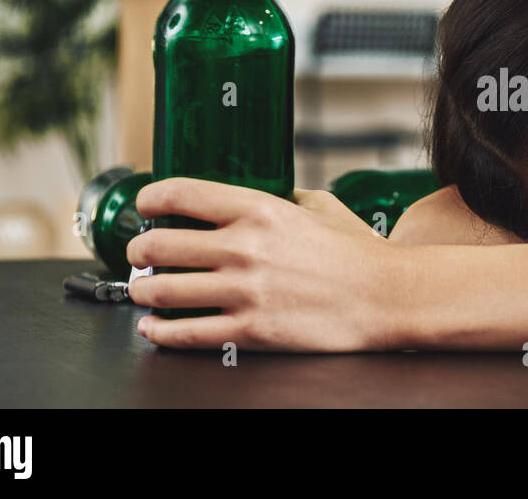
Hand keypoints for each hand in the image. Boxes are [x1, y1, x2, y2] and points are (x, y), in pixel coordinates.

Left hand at [126, 178, 411, 351]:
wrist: (387, 297)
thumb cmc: (359, 253)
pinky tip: (154, 326)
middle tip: (142, 253)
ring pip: (161, 290)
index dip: (151, 199)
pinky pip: (185, 333)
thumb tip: (264, 194)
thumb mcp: (321, 206)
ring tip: (144, 289)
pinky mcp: (250, 331)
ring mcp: (244, 292)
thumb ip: (284, 197)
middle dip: (140, 250)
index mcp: (259, 210)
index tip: (146, 206)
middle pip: (158, 244)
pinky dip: (159, 331)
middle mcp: (244, 248)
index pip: (180, 194)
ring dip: (142, 290)